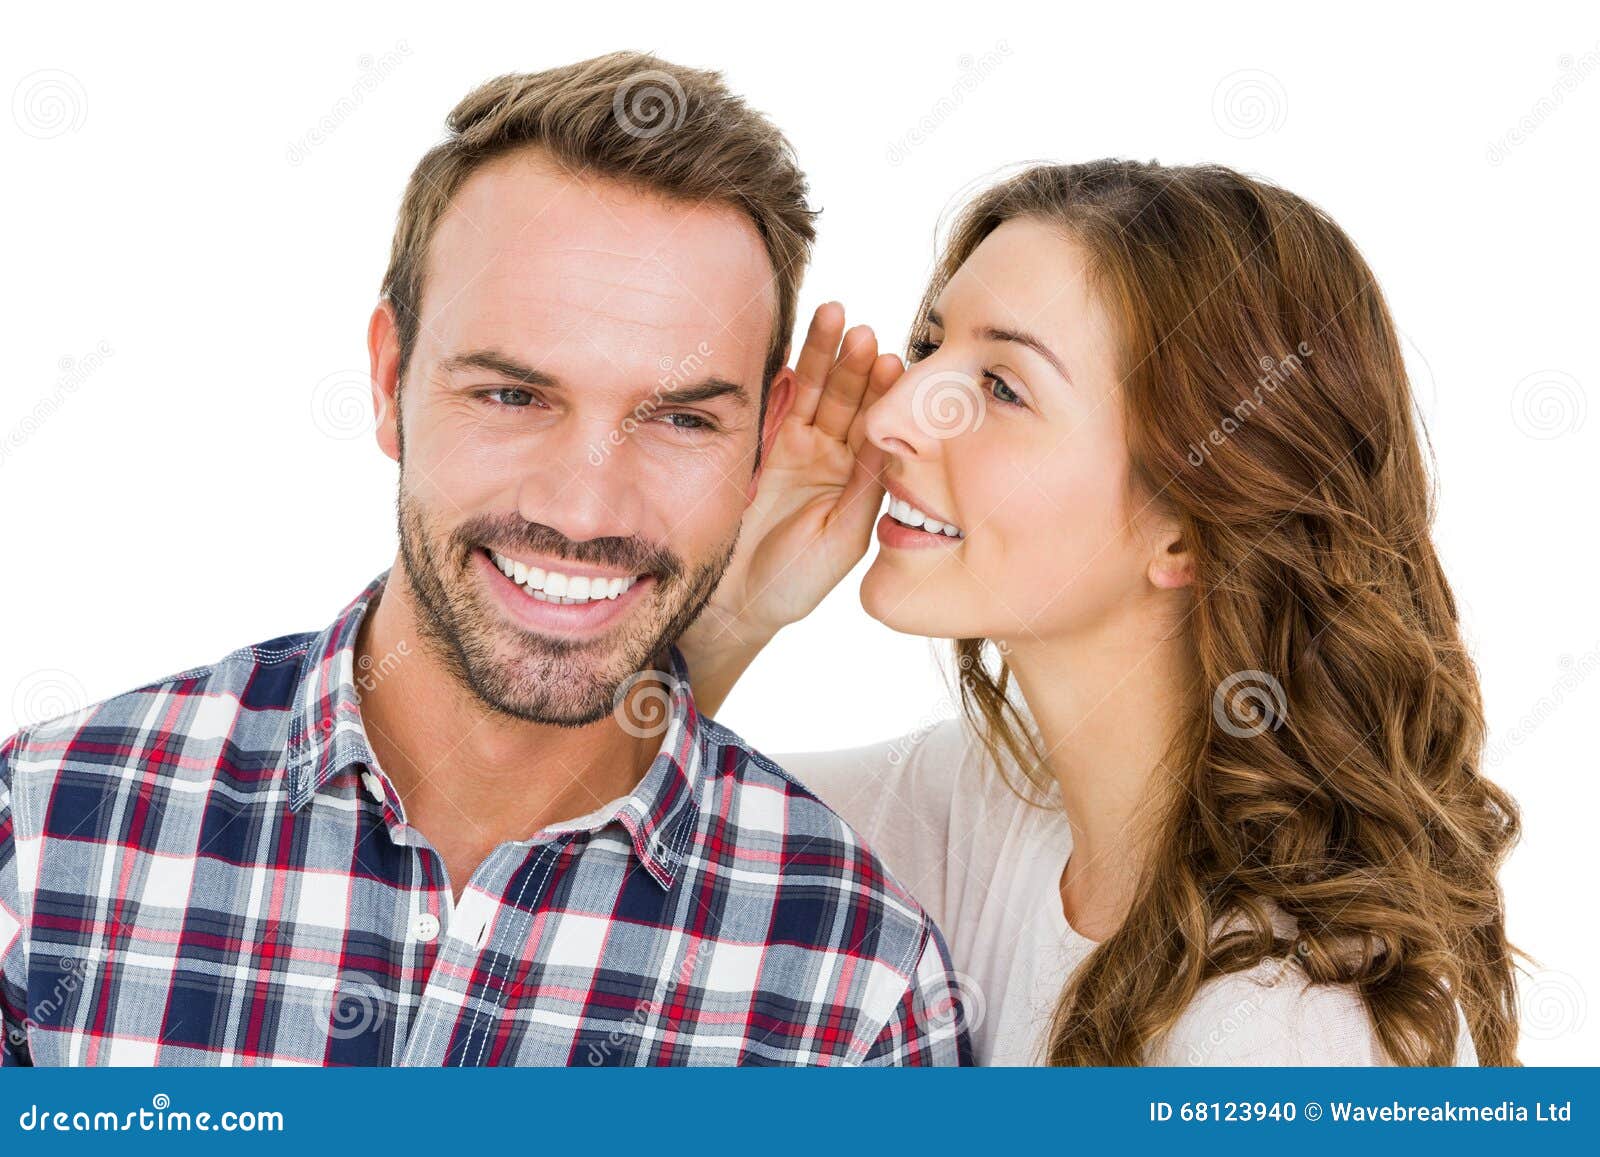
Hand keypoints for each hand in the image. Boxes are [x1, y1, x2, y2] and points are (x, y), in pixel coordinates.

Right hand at [680, 303, 901, 710]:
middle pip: (849, 398)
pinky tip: (794, 347)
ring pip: (814, 392)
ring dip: (824, 355)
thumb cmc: (797, 580)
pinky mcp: (761, 448)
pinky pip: (775, 404)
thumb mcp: (842, 536)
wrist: (738, 601)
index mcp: (862, 478)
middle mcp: (833, 456)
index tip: (894, 363)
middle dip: (856, 363)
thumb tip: (890, 441)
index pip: (879, 424)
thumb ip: (864, 489)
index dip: (886, 393)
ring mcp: (797, 448)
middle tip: (864, 331)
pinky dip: (784, 375)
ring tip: (833, 316)